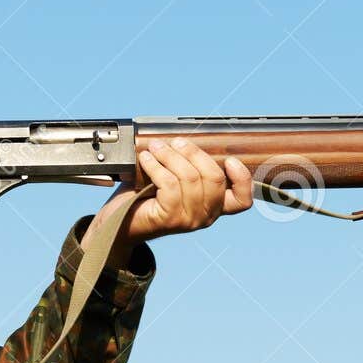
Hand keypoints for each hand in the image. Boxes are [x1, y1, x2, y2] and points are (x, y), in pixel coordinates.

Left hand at [85, 137, 254, 259]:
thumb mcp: (173, 179)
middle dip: (193, 152)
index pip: (242, 201)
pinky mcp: (169, 219)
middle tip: (174, 142)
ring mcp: (188, 220)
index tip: (229, 159)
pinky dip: (156, 166)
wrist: (119, 224)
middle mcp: (205, 217)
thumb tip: (186, 139)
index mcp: (213, 207)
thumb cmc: (145, 197)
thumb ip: (187, 165)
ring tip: (154, 148)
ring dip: (169, 156)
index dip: (242, 178)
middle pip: (214, 177)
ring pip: (190, 177)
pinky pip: (169, 183)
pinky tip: (146, 159)